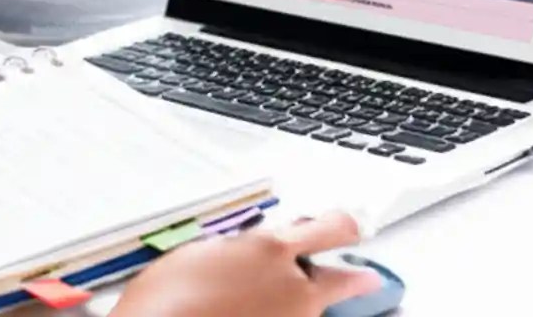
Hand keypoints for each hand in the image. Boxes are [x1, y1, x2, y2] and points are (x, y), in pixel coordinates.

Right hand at [111, 212, 380, 316]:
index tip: (351, 225)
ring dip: (304, 302)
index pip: (332, 228)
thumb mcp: (202, 253)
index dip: (345, 225)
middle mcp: (293, 286)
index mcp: (271, 249)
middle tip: (364, 277)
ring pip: (314, 307)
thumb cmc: (168, 298)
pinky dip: (282, 316)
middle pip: (345, 279)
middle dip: (355, 277)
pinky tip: (257, 313)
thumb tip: (253, 249)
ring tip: (273, 302)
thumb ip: (241, 248)